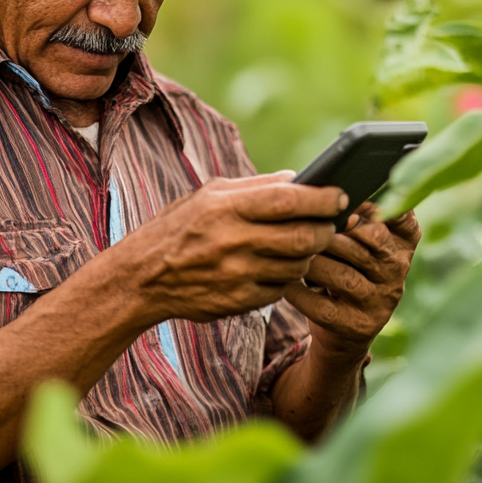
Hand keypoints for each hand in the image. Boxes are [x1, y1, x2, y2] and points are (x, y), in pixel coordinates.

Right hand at [109, 172, 345, 325]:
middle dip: (326, 229)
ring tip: (304, 243)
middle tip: (330, 224)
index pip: (289, 200)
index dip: (322, 198)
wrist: (142, 278)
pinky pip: (281, 289)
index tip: (340, 195)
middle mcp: (233, 241)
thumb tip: (298, 179)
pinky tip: (278, 266)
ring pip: (297, 265)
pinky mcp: (239, 302)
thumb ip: (255, 187)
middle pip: (302, 237)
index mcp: (225, 207)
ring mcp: (237, 275)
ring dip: (308, 254)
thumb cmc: (179, 227)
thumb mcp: (209, 195)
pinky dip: (287, 277)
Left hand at [283, 203, 419, 359]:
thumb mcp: (359, 242)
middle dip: (336, 230)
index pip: (404, 218)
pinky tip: (285, 282)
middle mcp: (397, 271)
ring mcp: (380, 301)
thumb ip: (353, 217)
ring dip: (313, 262)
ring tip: (290, 252)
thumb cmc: (345, 266)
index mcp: (401, 243)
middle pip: (372, 240)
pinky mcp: (357, 325)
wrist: (343, 327)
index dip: (377, 205)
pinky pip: (324, 307)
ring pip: (345, 275)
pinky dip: (300, 293)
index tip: (348, 202)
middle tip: (308, 225)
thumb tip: (324, 196)